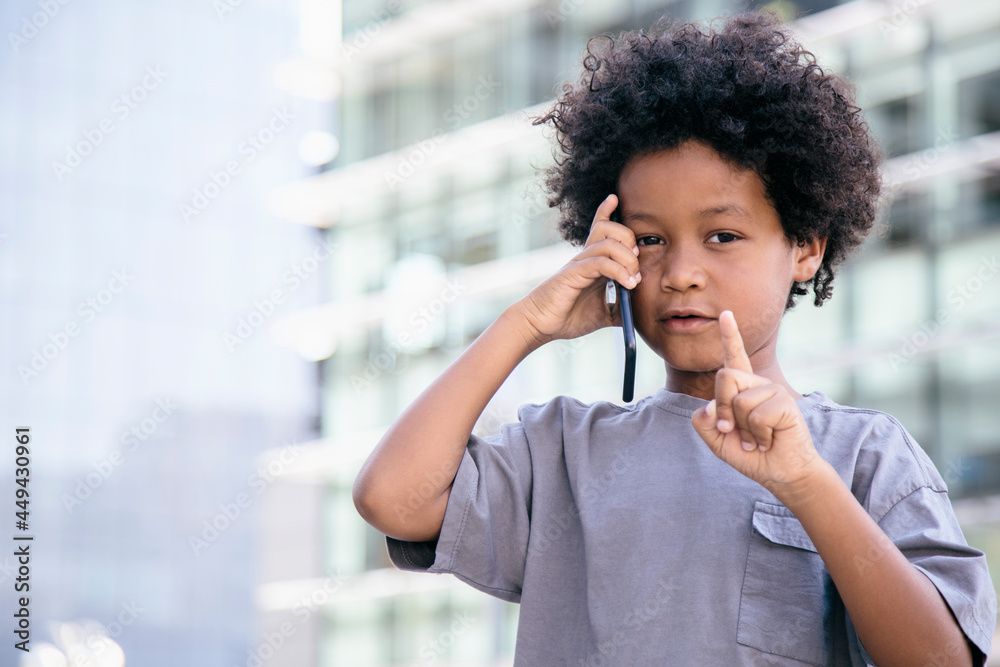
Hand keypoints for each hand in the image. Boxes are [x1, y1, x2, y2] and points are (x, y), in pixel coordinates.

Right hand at [513, 194, 640, 347]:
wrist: (540, 325)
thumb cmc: (568, 317)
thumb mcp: (602, 314)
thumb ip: (620, 308)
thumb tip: (639, 312)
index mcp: (591, 262)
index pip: (599, 229)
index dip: (606, 210)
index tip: (614, 199)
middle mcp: (584, 257)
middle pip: (608, 228)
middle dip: (629, 239)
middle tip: (637, 262)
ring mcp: (578, 263)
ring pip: (607, 242)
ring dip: (628, 257)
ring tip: (634, 279)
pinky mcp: (573, 274)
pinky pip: (600, 262)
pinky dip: (619, 271)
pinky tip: (628, 284)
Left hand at [690, 311, 822, 498]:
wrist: (779, 473)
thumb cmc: (749, 453)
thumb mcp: (716, 439)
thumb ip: (703, 422)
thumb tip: (710, 406)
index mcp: (741, 388)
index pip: (734, 358)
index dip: (730, 336)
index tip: (726, 314)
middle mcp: (757, 384)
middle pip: (725, 376)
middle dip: (724, 408)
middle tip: (734, 431)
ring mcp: (772, 391)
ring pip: (739, 399)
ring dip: (742, 428)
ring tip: (757, 439)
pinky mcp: (785, 403)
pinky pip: (756, 415)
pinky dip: (757, 435)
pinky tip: (768, 440)